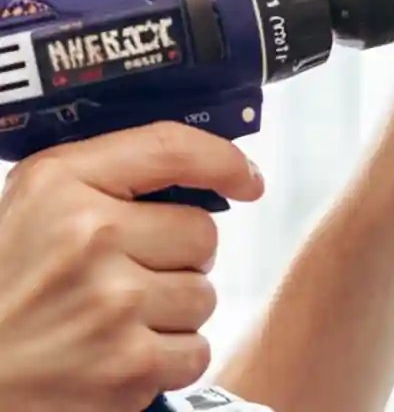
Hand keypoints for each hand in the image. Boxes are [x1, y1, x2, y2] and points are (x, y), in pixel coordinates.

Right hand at [0, 123, 262, 410]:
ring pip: (203, 295)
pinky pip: (196, 351)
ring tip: (113, 321)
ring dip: (173, 311)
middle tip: (127, 276)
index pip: (172, 149)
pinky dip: (169, 360)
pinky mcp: (128, 367)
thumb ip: (105, 178)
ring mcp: (111, 305)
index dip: (224, 161)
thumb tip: (203, 169)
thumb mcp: (31, 206)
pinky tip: (120, 356)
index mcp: (60, 187)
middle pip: (202, 234)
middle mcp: (88, 237)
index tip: (246, 180)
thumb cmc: (1, 286)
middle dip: (179, 258)